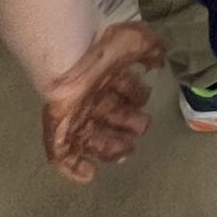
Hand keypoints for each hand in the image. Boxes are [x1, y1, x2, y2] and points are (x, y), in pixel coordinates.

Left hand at [40, 23, 163, 183]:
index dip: (137, 99)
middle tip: (139, 132)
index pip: (124, 90)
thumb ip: (152, 49)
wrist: (71, 58)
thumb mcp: (138, 40)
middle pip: (110, 116)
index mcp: (108, 75)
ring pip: (90, 137)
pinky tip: (89, 175)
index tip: (146, 107)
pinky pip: (61, 154)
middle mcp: (92, 96)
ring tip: (125, 152)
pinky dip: (73, 168)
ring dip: (109, 148)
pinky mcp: (57, 130)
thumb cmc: (106, 48)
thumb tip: (158, 62)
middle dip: (127, 126)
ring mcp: (73, 114)